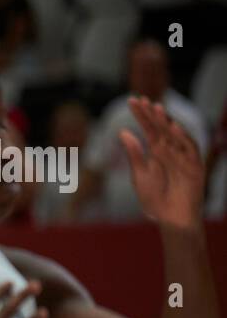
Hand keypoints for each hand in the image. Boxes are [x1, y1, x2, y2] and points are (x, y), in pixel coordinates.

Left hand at [122, 96, 205, 229]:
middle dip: (152, 114)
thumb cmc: (155, 198)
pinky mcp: (195, 167)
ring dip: (167, 122)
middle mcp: (173, 150)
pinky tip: (173, 128)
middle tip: (142, 100)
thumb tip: (123, 132)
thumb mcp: (140, 174)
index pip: (150, 128)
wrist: (170, 218)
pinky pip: (190, 150)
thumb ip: (134, 153)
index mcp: (158, 150)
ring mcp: (185, 157)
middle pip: (163, 128)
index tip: (132, 100)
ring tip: (157, 109)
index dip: (142, 115)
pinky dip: (182, 138)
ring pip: (177, 135)